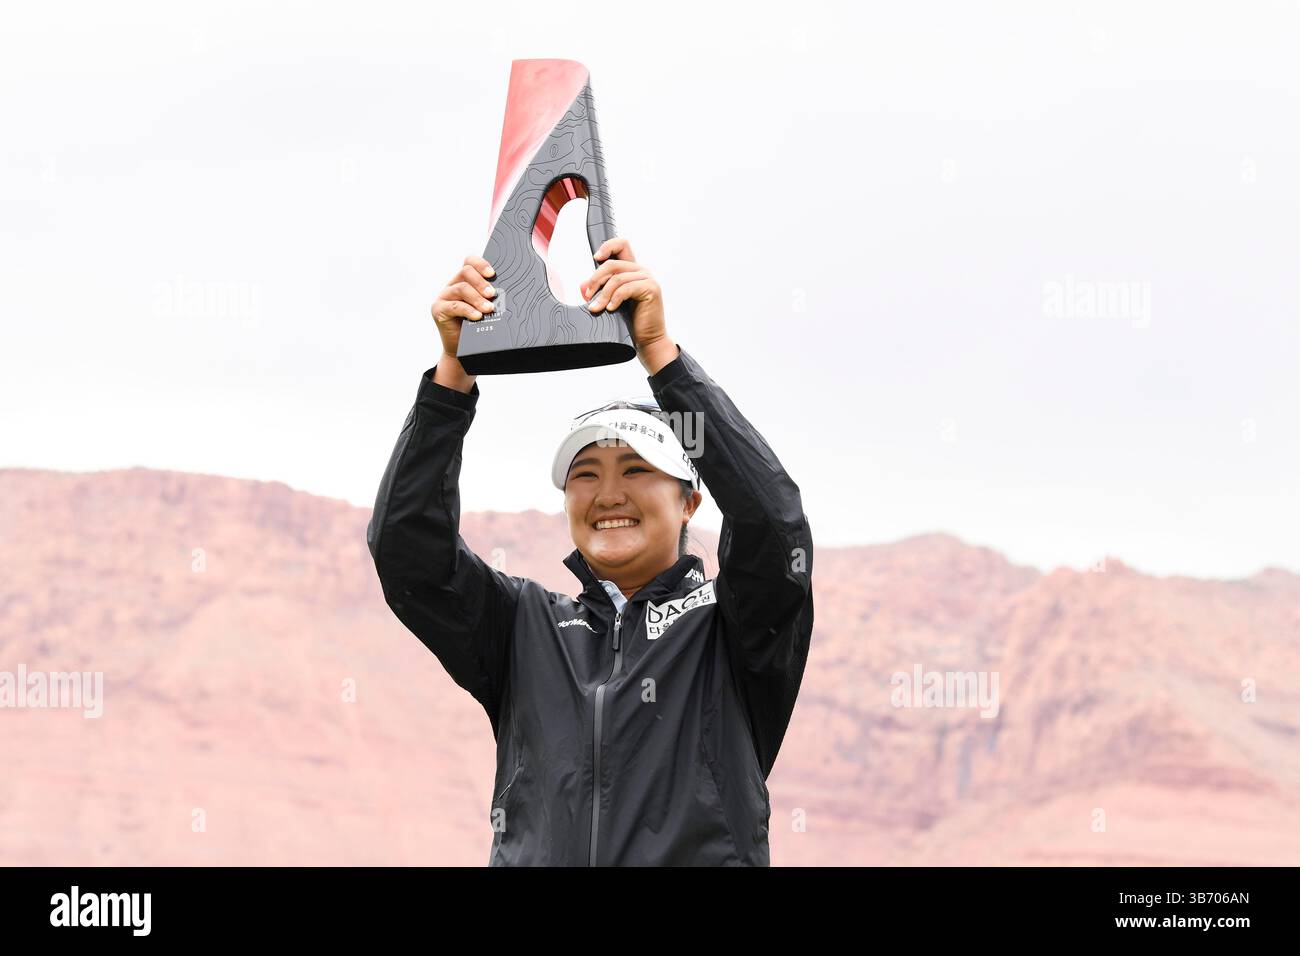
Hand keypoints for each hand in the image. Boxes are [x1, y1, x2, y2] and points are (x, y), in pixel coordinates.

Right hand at [431, 254, 497, 356]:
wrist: (462, 350)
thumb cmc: (477, 328)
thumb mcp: (486, 309)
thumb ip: (491, 299)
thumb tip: (509, 293)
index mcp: (464, 280)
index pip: (470, 262)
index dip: (481, 264)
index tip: (493, 274)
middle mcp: (453, 285)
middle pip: (466, 272)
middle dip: (481, 282)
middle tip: (492, 295)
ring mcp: (444, 297)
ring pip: (461, 288)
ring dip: (477, 298)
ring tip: (489, 309)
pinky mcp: (438, 310)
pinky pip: (454, 306)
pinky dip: (468, 310)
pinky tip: (477, 316)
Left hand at [580, 237, 672, 364]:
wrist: (648, 340)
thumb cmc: (632, 322)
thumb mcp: (610, 303)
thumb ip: (599, 291)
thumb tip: (582, 286)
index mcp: (632, 270)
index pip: (622, 245)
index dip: (607, 246)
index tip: (595, 258)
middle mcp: (641, 271)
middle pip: (613, 263)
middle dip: (595, 279)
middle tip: (587, 295)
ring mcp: (648, 279)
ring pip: (617, 278)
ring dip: (602, 294)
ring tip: (596, 308)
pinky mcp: (651, 289)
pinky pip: (626, 288)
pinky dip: (614, 299)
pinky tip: (610, 309)